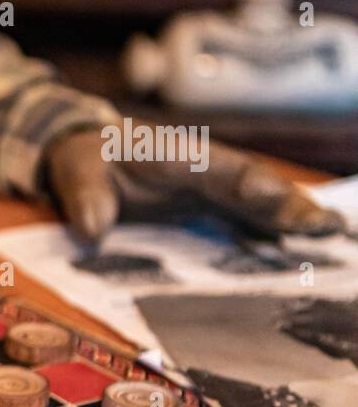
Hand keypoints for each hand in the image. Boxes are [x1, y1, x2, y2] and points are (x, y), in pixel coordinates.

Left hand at [46, 127, 345, 241]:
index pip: (220, 170)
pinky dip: (273, 233)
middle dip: (289, 206)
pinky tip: (299, 252)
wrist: (89, 155)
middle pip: (254, 187)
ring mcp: (211, 190)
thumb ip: (83, 196)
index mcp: (176, 156)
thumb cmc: (85, 159)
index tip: (273, 201)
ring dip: (293, 220)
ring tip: (333, 237)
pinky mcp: (209, 208)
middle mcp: (204, 171)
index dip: (248, 186)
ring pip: (259, 205)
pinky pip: (246, 221)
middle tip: (325, 228)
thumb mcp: (74, 170)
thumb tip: (92, 229)